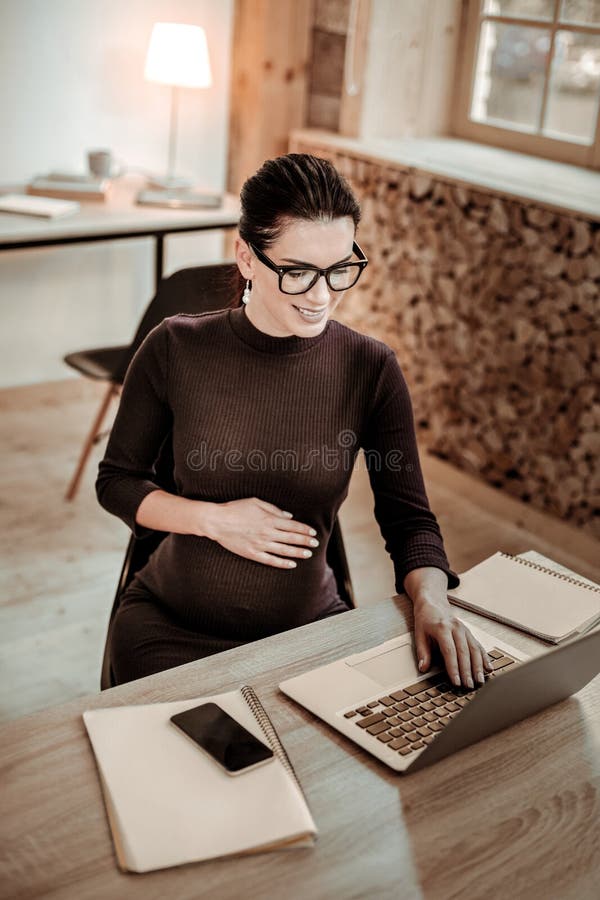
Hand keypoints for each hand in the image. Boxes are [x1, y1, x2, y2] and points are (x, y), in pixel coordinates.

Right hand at [204, 497, 318, 568]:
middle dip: (305, 542)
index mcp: (269, 519)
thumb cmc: (235, 508)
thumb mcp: (256, 502)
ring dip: (298, 552)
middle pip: (291, 538)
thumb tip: (288, 516)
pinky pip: (271, 560)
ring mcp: (261, 544)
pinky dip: (283, 563)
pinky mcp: (253, 553)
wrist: (217, 521)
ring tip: (308, 554)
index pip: (293, 526)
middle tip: (315, 545)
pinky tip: (292, 564)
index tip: (313, 533)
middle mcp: (268, 533)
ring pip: (284, 550)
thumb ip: (274, 509)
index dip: (304, 530)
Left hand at [413, 595, 493, 688]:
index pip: (449, 651)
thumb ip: (422, 652)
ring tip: (480, 681)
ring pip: (474, 650)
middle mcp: (456, 629)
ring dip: (478, 666)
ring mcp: (465, 630)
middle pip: (464, 652)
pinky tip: (489, 669)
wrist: (434, 603)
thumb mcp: (419, 634)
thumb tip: (423, 669)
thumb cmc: (425, 620)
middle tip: (469, 686)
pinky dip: (485, 658)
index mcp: (442, 628)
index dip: (453, 668)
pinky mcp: (469, 633)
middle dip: (467, 671)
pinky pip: (479, 646)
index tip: (456, 681)